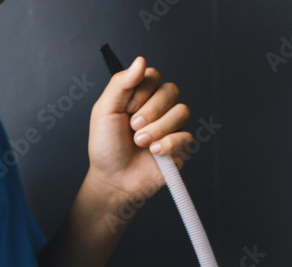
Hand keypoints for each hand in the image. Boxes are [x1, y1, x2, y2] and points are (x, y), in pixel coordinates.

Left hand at [87, 57, 193, 204]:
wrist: (113, 180)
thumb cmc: (106, 147)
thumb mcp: (105, 111)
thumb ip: (121, 84)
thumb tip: (140, 60)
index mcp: (140, 96)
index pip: (153, 76)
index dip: (142, 91)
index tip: (126, 109)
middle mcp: (158, 108)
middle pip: (171, 90)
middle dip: (150, 110)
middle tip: (133, 127)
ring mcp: (171, 126)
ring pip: (181, 111)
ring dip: (158, 128)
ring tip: (140, 142)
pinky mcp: (181, 146)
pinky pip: (186, 135)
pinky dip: (168, 143)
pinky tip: (153, 152)